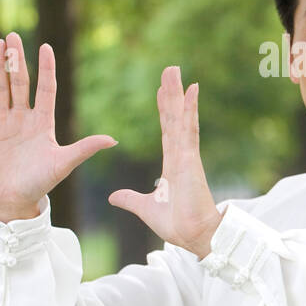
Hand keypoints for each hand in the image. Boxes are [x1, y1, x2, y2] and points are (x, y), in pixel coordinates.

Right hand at [0, 32, 117, 222]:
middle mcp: (23, 116)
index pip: (46, 88)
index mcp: (43, 121)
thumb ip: (84, 149)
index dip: (46, 68)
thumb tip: (114, 140)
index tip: (46, 47)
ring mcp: (3, 121)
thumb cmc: (41, 183)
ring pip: (0, 87)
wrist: (13, 200)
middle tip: (14, 35)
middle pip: (20, 82)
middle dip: (17, 59)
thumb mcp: (63, 163)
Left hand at [108, 65, 220, 258]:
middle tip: (170, 70)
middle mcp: (181, 154)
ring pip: (181, 117)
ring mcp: (187, 154)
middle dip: (171, 94)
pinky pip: (189, 128)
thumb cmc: (176, 224)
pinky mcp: (190, 158)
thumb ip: (130, 199)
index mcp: (172, 164)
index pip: (167, 131)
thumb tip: (113, 197)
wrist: (193, 235)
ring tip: (175, 71)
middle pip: (174, 118)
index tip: (160, 92)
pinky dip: (190, 108)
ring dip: (178, 93)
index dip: (164, 110)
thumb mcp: (145, 208)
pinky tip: (192, 90)